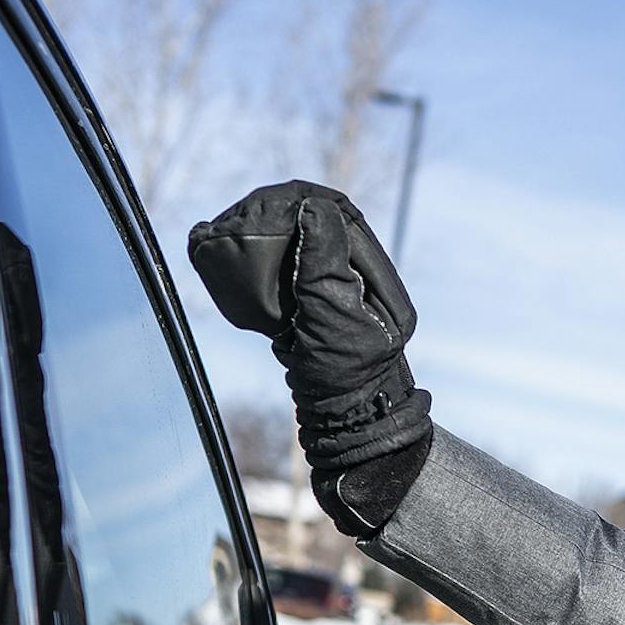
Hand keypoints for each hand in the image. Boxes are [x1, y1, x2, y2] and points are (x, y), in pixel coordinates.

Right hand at [187, 181, 428, 475]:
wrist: (339, 426)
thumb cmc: (342, 375)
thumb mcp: (332, 312)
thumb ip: (324, 261)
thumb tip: (313, 207)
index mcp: (381, 285)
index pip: (348, 226)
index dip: (314, 207)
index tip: (278, 199)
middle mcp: (364, 292)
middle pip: (324, 237)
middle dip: (289, 220)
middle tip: (253, 212)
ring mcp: (337, 306)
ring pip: (304, 257)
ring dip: (275, 241)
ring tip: (244, 228)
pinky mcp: (312, 321)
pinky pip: (289, 281)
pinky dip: (267, 267)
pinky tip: (244, 259)